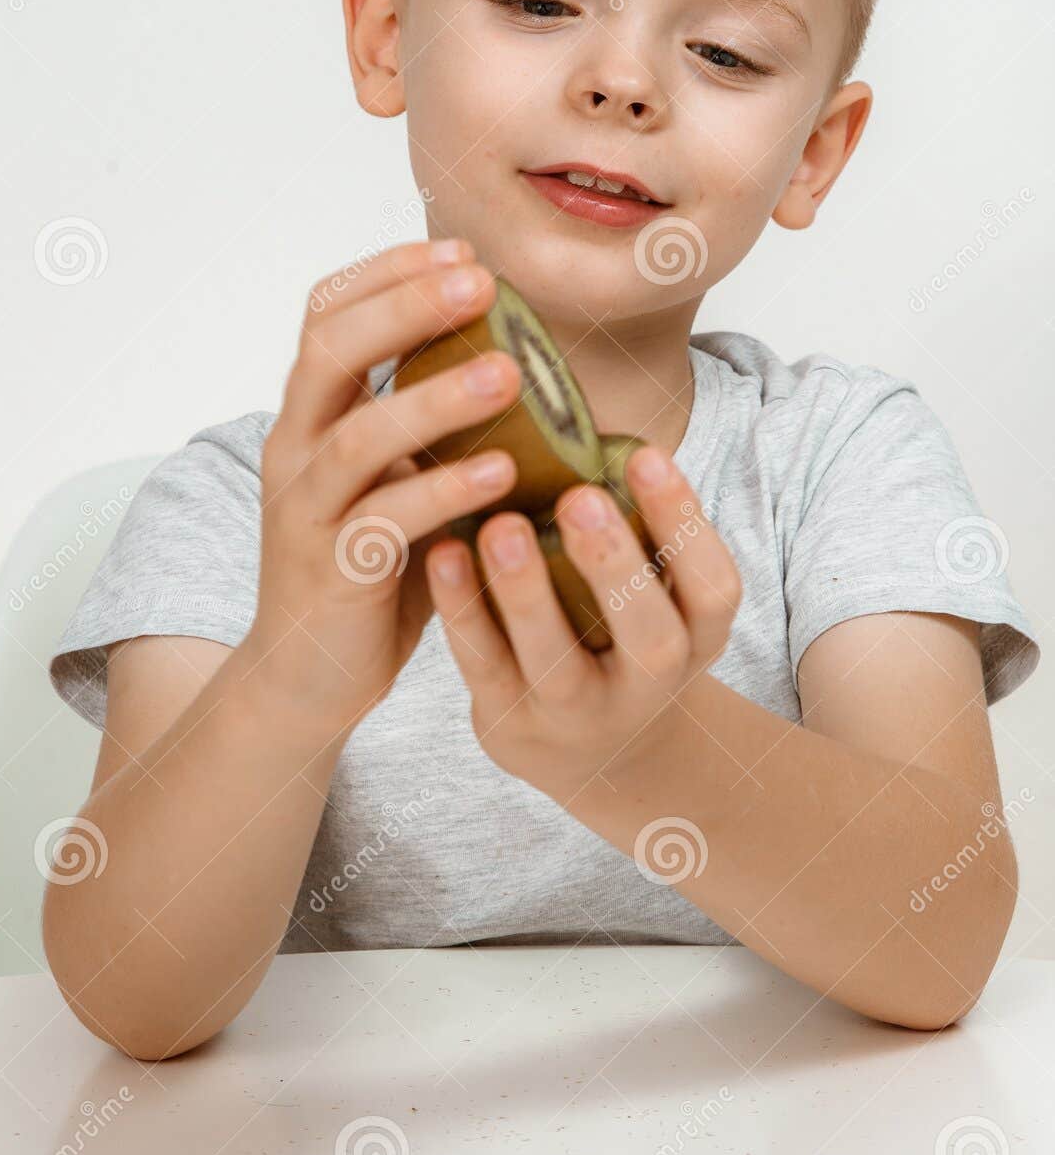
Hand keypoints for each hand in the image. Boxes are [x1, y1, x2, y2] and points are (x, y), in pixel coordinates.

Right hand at [245, 239, 521, 736]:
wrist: (305, 677)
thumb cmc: (367, 567)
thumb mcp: (392, 478)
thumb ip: (427, 426)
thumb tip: (519, 360)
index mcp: (310, 415)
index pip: (326, 313)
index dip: (388, 272)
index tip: (462, 250)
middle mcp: (296, 448)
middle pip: (329, 350)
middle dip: (406, 306)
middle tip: (482, 284)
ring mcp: (307, 510)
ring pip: (359, 435)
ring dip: (436, 398)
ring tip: (509, 375)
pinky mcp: (331, 570)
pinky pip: (385, 521)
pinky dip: (445, 489)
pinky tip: (505, 473)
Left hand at [425, 444, 742, 799]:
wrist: (591, 749)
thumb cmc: (618, 632)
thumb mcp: (656, 591)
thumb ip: (635, 523)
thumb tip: (583, 405)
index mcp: (696, 637)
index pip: (714, 586)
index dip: (683, 523)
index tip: (644, 453)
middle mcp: (648, 684)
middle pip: (649, 637)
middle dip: (614, 566)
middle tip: (578, 496)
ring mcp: (577, 712)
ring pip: (555, 661)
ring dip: (526, 593)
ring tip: (500, 527)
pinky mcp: (511, 723)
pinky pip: (484, 667)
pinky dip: (463, 611)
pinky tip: (441, 553)